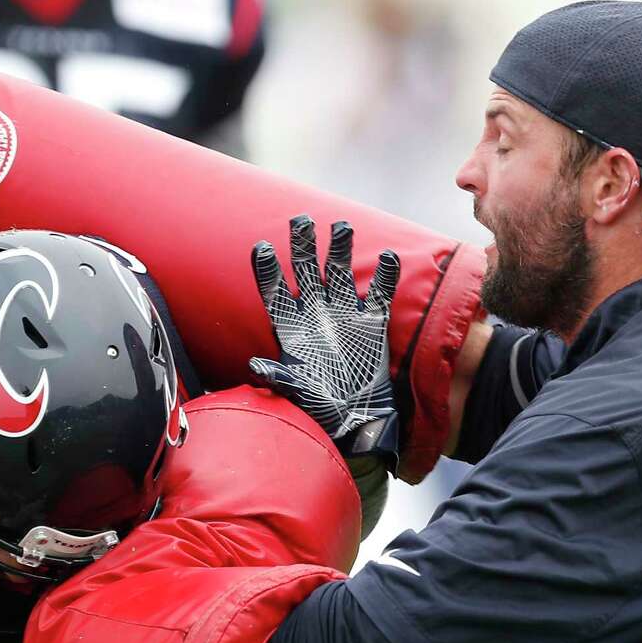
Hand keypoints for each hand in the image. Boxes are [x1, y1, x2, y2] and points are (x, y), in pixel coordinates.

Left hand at [250, 215, 400, 464]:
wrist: (357, 422)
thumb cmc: (321, 411)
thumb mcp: (298, 393)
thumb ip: (279, 377)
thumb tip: (255, 366)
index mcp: (292, 330)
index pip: (276, 293)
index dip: (269, 272)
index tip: (263, 248)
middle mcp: (316, 316)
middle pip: (307, 272)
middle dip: (303, 246)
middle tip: (301, 220)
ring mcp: (345, 316)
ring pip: (341, 273)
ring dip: (340, 250)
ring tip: (342, 226)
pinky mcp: (373, 323)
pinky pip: (380, 293)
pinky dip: (385, 276)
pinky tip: (386, 256)